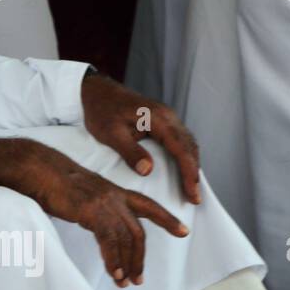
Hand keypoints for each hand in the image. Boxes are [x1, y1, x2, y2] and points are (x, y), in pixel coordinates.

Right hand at [0, 134, 188, 287]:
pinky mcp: (91, 212)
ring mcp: (104, 203)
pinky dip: (113, 260)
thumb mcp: (82, 192)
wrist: (38, 168)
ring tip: (124, 283)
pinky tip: (113, 273)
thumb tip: (98, 225)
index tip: (183, 232)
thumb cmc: (52, 180)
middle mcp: (114, 197)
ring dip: (127, 264)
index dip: (167, 219)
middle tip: (139, 279)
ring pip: (126, 239)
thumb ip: (96, 207)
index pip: (148, 206)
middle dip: (140, 258)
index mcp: (114, 191)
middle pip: (138, 231)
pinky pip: (109, 241)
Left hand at [80, 70, 200, 203]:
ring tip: (190, 188)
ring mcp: (167, 117)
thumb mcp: (110, 133)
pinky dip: (184, 155)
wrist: (95, 91)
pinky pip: (180, 139)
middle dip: (194, 173)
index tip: (192, 195)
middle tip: (194, 198)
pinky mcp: (162, 120)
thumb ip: (130, 151)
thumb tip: (148, 171)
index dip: (189, 173)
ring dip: (191, 164)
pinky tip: (182, 169)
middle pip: (189, 147)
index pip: (181, 149)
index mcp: (158, 118)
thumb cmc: (101, 111)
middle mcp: (168, 116)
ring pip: (187, 143)